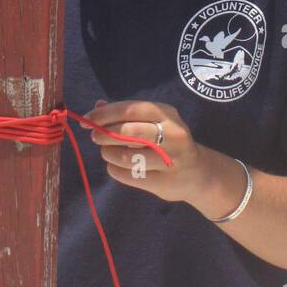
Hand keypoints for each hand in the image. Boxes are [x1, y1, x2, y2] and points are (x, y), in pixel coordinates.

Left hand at [79, 98, 211, 205]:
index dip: (105, 114)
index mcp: (166, 113)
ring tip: (106, 153)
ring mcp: (170, 159)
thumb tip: (97, 105)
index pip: (130, 109)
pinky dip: (116, 170)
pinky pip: (131, 176)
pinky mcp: (165, 182)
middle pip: (128, 132)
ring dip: (109, 154)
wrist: (199, 173)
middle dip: (105, 134)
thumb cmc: (169, 142)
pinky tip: (115, 167)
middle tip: (95, 137)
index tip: (87, 120)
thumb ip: (128, 113)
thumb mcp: (154, 121)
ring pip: (128, 156)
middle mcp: (172, 134)